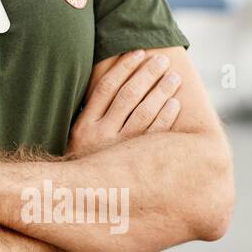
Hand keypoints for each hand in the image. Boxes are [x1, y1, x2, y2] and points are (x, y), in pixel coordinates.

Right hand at [66, 50, 181, 157]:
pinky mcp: (136, 163)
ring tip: (173, 77)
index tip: (138, 52)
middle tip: (163, 60)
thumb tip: (110, 81)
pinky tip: (174, 103)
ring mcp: (119, 149)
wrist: (79, 199)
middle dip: (148, 74)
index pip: (107, 86)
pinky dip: (166, 117)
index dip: (124, 67)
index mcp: (84, 124)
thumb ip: (91, 112)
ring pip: (144, 112)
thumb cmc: (83, 161)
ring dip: (161, 91)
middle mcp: (101, 135)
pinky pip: (155, 135)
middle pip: (128, 95)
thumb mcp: (77, 136)